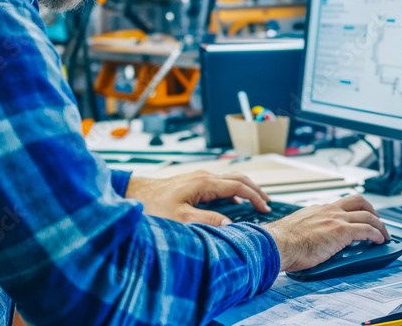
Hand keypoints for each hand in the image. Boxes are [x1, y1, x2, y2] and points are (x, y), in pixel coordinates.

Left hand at [124, 170, 270, 225]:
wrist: (134, 196)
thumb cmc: (153, 207)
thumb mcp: (181, 219)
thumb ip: (207, 222)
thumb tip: (231, 225)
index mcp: (204, 183)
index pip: (238, 186)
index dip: (255, 197)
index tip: (266, 208)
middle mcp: (202, 176)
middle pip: (237, 178)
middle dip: (255, 190)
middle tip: (267, 203)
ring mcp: (197, 177)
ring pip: (229, 178)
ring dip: (245, 188)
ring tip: (255, 200)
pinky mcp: (191, 182)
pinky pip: (220, 182)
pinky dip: (233, 188)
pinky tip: (233, 199)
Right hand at [262, 195, 389, 271]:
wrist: (278, 243)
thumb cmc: (281, 242)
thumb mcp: (295, 232)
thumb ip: (304, 232)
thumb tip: (305, 243)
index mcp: (316, 211)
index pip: (339, 206)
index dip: (351, 212)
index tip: (355, 219)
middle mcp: (327, 210)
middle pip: (358, 201)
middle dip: (371, 210)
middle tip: (376, 221)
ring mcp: (335, 219)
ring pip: (367, 214)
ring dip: (379, 224)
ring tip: (383, 234)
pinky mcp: (341, 230)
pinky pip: (367, 229)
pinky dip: (377, 234)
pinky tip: (380, 241)